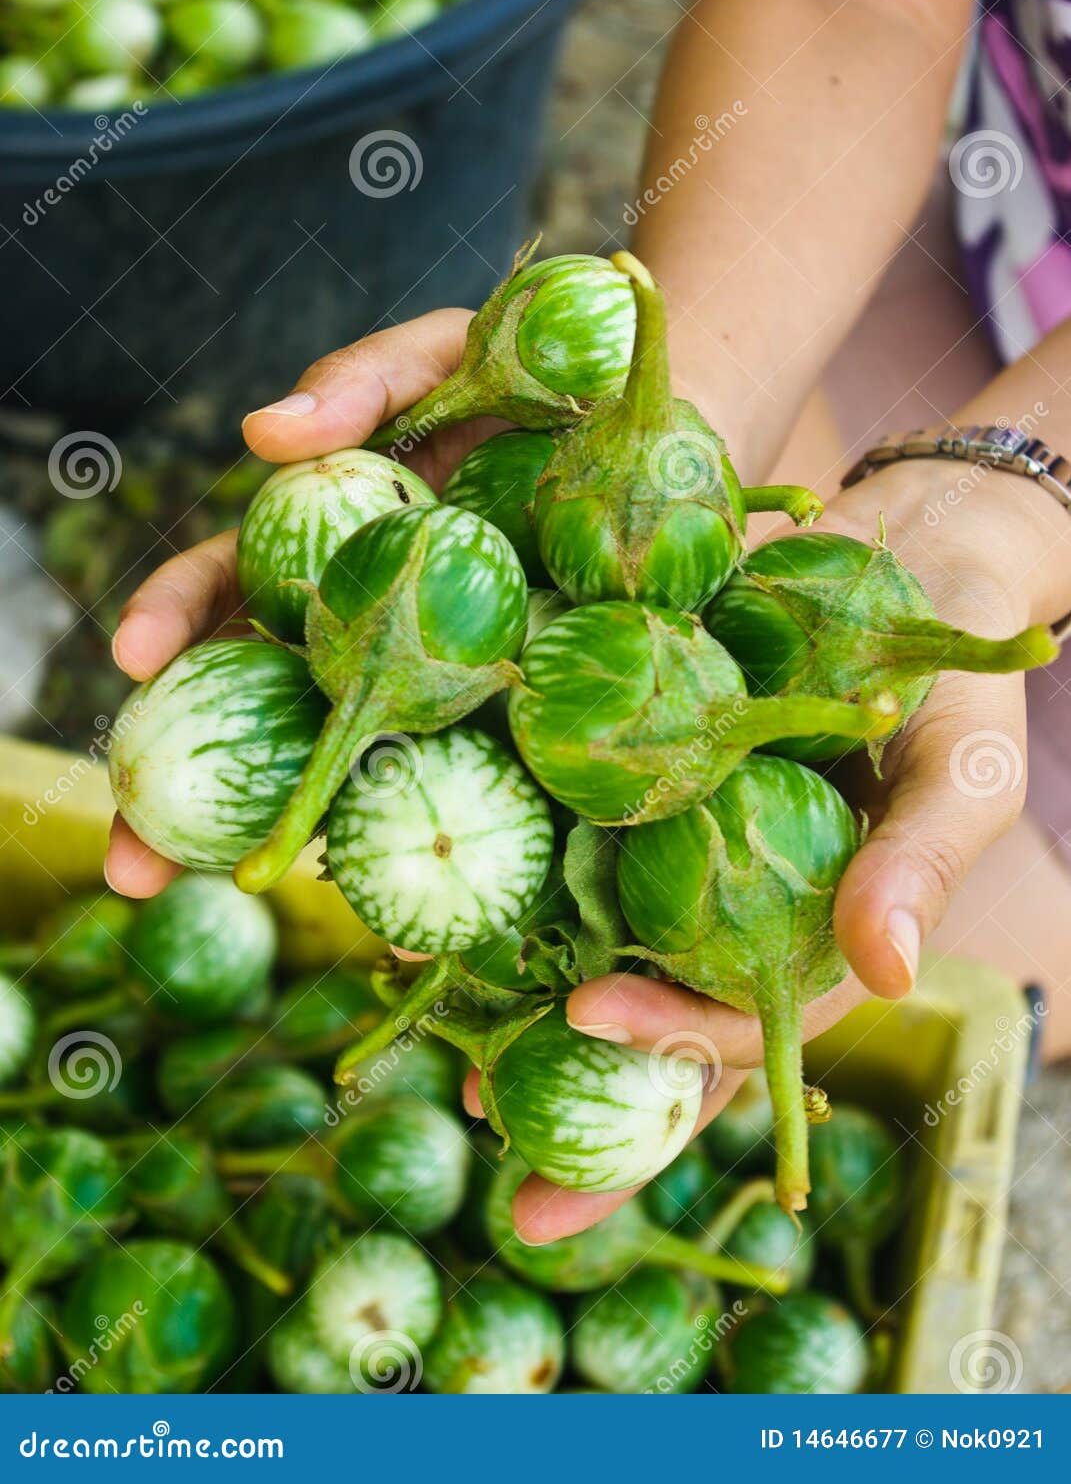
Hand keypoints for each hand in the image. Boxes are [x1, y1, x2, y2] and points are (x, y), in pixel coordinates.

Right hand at [106, 308, 484, 897]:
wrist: (668, 432)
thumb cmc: (540, 384)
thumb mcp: (454, 357)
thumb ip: (366, 381)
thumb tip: (265, 433)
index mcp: (323, 549)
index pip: (224, 592)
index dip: (171, 623)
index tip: (136, 660)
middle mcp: (360, 631)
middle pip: (256, 715)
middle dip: (181, 797)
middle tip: (133, 864)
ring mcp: (433, 688)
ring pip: (343, 774)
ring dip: (287, 846)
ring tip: (248, 904)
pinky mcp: (511, 726)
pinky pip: (463, 793)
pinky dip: (428, 852)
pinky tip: (404, 917)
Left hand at [498, 455, 1048, 1242]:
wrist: (907, 567)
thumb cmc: (945, 677)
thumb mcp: (959, 767)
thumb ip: (920, 863)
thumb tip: (886, 972)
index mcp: (812, 937)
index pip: (741, 1019)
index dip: (669, 1039)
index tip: (585, 1020)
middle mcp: (734, 919)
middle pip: (662, 1046)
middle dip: (597, 1132)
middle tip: (512, 1191)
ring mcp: (679, 863)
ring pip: (601, 964)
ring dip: (529, 1029)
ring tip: (447, 1071)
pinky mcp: (632, 794)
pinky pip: (571, 856)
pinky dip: (515, 898)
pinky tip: (440, 925)